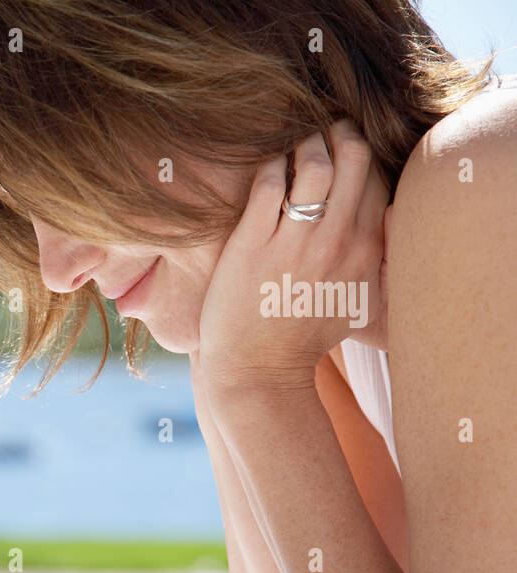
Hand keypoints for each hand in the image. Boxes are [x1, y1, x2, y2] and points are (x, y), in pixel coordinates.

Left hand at [197, 121, 389, 400]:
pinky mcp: (252, 245)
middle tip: (322, 132)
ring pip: (312, 164)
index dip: (360, 154)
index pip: (376, 179)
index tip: (345, 147)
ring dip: (304, 143)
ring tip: (294, 146)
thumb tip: (389, 221)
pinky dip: (269, 166)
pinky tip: (267, 169)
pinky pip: (267, 185)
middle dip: (338, 134)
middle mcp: (335, 242)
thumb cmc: (303, 336)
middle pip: (352, 158)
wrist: (259, 371)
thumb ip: (379, 262)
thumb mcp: (359, 303)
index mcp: (364, 252)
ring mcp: (293, 243)